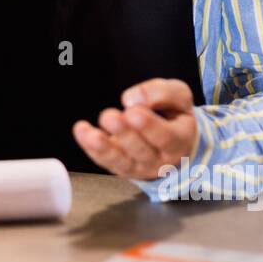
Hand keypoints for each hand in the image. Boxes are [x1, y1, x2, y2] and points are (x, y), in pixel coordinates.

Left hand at [72, 78, 198, 179]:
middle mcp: (161, 159)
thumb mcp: (178, 95)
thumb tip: (132, 99)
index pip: (166, 137)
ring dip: (104, 148)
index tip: (132, 112)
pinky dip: (92, 149)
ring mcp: (141, 167)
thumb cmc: (174, 113)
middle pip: (142, 151)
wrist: (172, 137)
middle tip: (110, 117)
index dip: (149, 126)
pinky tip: (82, 133)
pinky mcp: (122, 168)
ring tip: (91, 134)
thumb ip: (161, 93)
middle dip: (124, 134)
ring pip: (122, 161)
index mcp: (180, 140)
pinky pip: (106, 162)